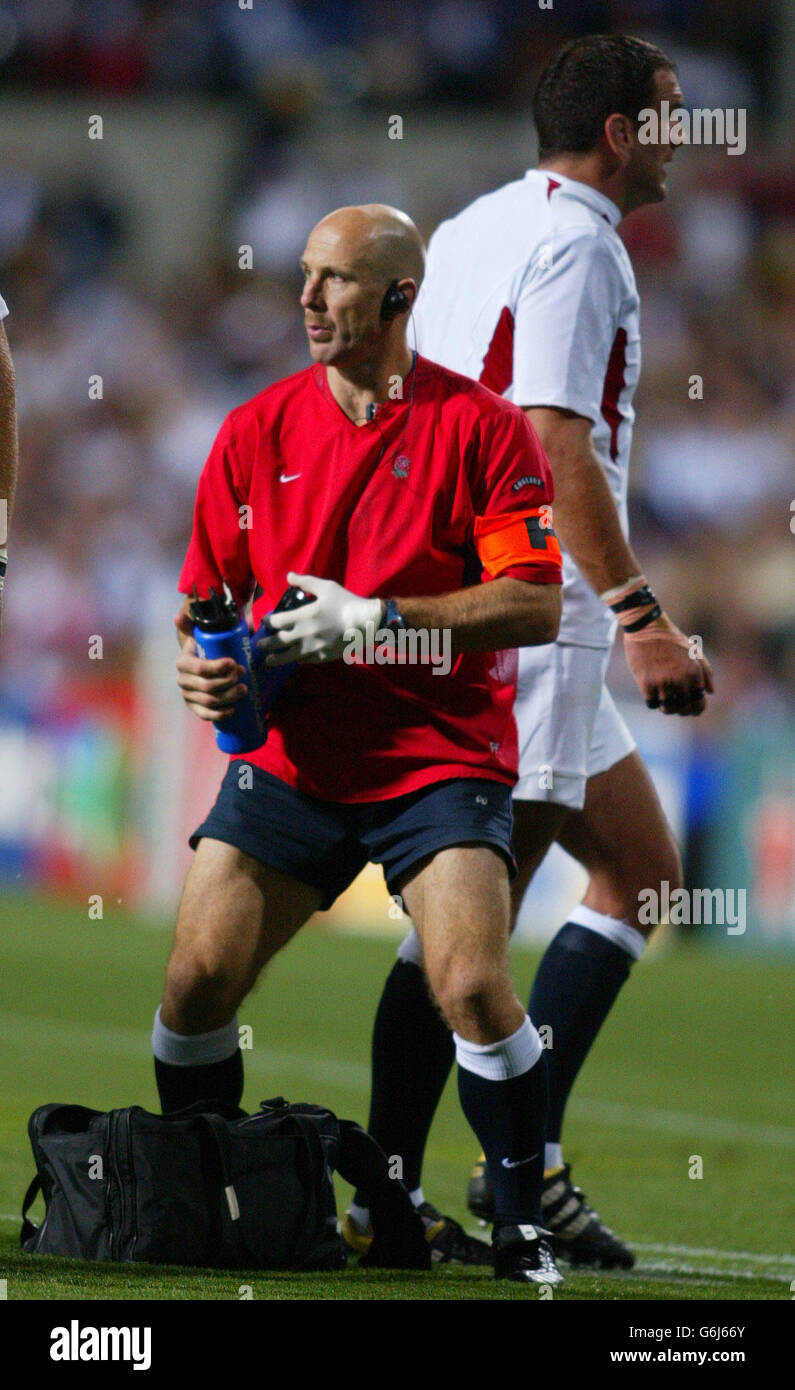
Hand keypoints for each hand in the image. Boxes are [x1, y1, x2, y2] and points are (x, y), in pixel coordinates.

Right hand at [173, 606, 247, 721]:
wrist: (201, 664)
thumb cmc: (206, 648)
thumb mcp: (202, 634)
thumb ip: (196, 622)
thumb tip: (183, 610)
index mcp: (183, 662)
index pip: (200, 668)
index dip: (218, 667)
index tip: (234, 663)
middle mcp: (183, 680)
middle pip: (208, 686)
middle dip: (228, 682)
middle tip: (243, 674)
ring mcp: (188, 695)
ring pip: (210, 701)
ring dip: (229, 697)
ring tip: (244, 689)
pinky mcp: (195, 707)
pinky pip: (205, 715)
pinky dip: (220, 714)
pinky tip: (232, 710)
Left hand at [260, 572, 382, 665]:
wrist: (365, 623)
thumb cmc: (346, 602)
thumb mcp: (326, 587)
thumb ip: (306, 582)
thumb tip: (289, 576)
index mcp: (303, 616)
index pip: (277, 622)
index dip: (268, 622)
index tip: (266, 622)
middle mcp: (304, 634)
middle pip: (278, 641)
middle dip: (266, 644)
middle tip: (260, 645)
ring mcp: (313, 648)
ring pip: (287, 657)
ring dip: (275, 659)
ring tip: (269, 660)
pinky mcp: (322, 657)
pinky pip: (305, 661)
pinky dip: (297, 660)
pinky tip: (293, 659)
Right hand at [623, 613, 713, 715]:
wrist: (647, 628)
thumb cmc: (672, 639)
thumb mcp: (695, 652)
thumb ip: (706, 672)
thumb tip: (710, 692)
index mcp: (694, 674)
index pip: (699, 703)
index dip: (697, 710)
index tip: (692, 709)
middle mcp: (680, 680)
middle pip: (683, 709)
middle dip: (681, 710)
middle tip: (677, 705)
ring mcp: (663, 683)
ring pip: (667, 709)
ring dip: (666, 707)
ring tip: (665, 701)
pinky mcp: (646, 684)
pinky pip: (652, 703)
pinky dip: (653, 700)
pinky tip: (653, 693)